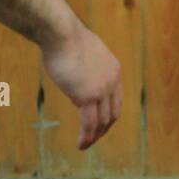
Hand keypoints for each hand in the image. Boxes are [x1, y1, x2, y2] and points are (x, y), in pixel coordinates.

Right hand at [41, 23, 121, 149]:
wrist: (62, 33)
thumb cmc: (66, 38)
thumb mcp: (84, 51)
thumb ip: (87, 64)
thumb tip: (78, 67)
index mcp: (114, 70)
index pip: (117, 98)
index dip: (110, 113)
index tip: (102, 122)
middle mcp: (112, 81)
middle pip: (113, 112)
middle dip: (105, 128)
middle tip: (95, 138)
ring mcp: (101, 90)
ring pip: (102, 121)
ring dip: (95, 136)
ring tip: (86, 145)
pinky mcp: (86, 96)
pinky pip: (89, 123)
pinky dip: (87, 136)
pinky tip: (81, 144)